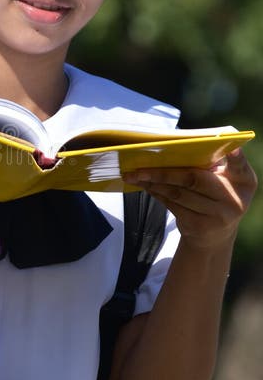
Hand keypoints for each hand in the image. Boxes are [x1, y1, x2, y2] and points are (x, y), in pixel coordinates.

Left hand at [123, 149, 256, 249]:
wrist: (215, 234)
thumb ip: (214, 163)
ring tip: (136, 174)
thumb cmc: (217, 195)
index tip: (230, 148)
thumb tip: (178, 145)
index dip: (236, 157)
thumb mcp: (226, 180)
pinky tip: (145, 186)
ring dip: (154, 182)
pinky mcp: (200, 227)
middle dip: (164, 171)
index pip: (240, 166)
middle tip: (141, 165)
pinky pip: (172, 206)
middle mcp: (234, 199)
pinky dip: (157, 194)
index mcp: (244, 181)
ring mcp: (217, 216)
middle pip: (194, 179)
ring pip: (178, 194)